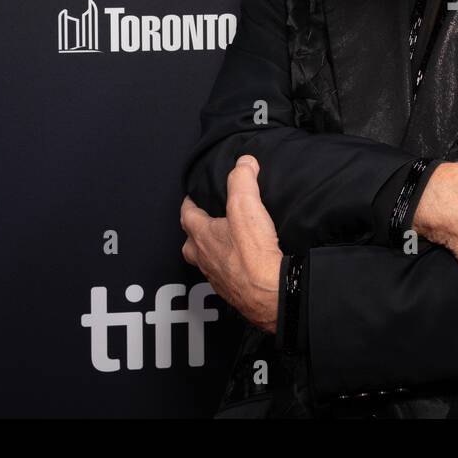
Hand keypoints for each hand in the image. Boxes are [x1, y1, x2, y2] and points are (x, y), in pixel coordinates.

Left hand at [180, 155, 282, 332]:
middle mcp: (205, 259)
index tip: (192, 197)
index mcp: (202, 236)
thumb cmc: (253, 255)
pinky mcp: (233, 292)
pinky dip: (228, 269)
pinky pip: (223, 277)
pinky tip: (242, 265)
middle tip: (203, 222)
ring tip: (223, 243)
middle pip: (189, 243)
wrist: (270, 295)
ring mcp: (217, 278)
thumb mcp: (246, 205)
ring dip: (210, 251)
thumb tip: (244, 162)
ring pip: (205, 262)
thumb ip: (243, 180)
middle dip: (194, 232)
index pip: (187, 215)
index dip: (189, 203)